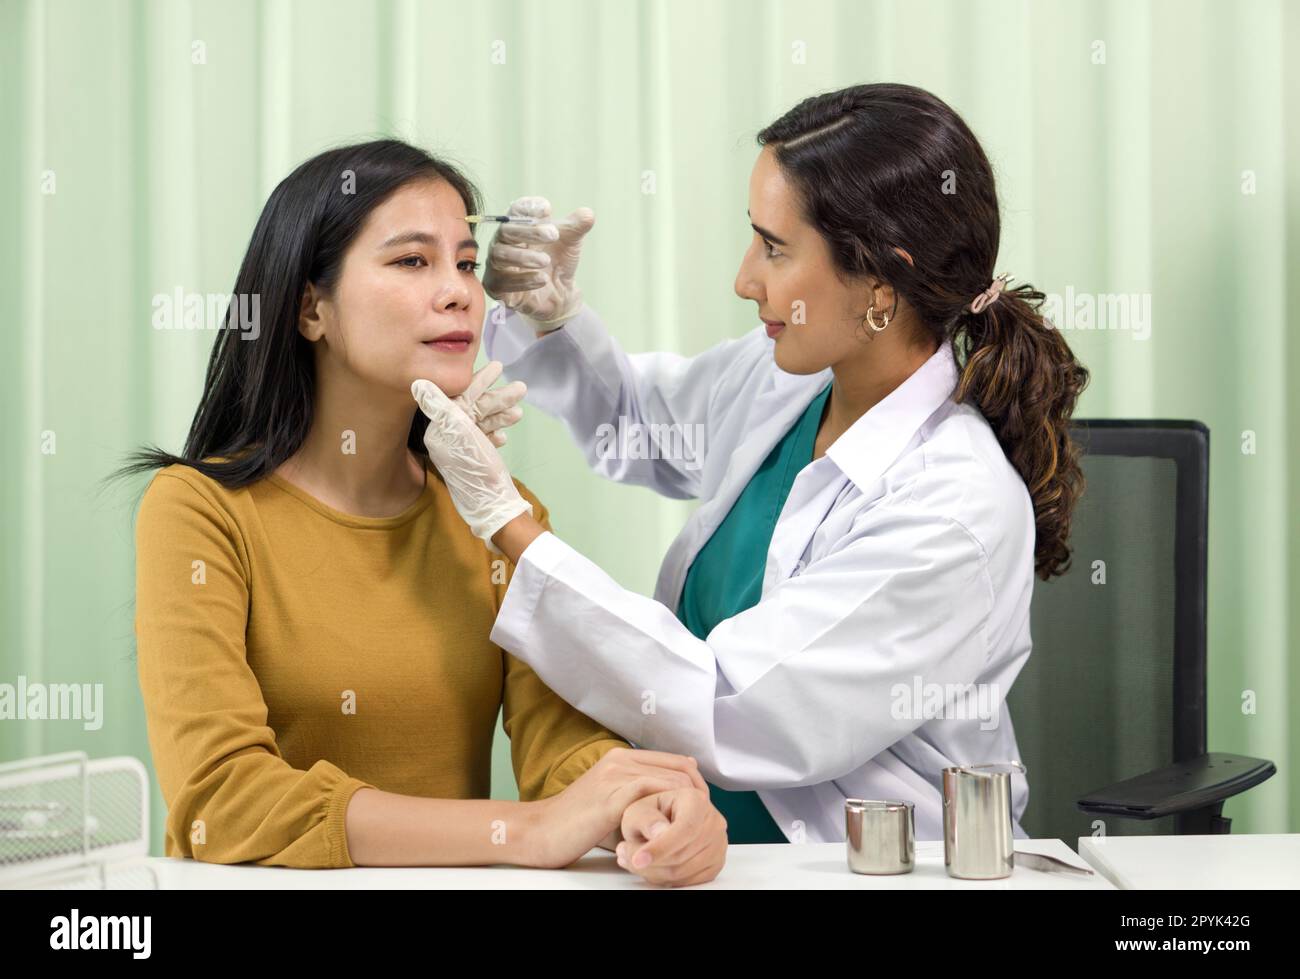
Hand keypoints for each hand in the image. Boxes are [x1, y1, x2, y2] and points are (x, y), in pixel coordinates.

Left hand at [411, 373, 531, 553]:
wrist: (494, 506)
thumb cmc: (476, 468)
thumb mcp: (458, 432)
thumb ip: (440, 406)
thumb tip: (417, 381)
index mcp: (439, 430)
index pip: (458, 396)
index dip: (478, 381)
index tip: (498, 366)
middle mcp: (446, 438)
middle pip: (473, 408)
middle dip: (497, 399)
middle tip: (520, 388)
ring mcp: (460, 449)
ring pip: (483, 422)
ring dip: (502, 415)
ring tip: (520, 411)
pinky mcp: (473, 459)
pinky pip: (485, 438)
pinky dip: (496, 433)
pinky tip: (505, 435)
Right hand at [483, 195, 594, 328]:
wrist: (558, 296)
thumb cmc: (557, 262)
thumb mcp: (570, 243)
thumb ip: (576, 228)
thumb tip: (588, 214)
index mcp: (519, 226)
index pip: (516, 210)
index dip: (528, 207)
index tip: (547, 209)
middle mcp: (503, 242)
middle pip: (506, 231)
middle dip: (529, 231)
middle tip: (553, 234)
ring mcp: (497, 264)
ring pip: (501, 255)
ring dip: (524, 257)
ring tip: (546, 261)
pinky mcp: (497, 287)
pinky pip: (503, 281)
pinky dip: (523, 280)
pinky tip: (542, 280)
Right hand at [528, 747, 707, 869]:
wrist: (539, 831)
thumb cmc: (577, 824)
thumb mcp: (615, 804)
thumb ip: (642, 799)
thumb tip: (678, 807)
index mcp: (622, 757)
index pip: (677, 762)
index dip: (696, 786)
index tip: (701, 811)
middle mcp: (621, 759)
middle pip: (682, 769)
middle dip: (699, 796)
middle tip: (703, 822)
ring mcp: (616, 774)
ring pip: (672, 780)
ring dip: (689, 806)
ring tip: (692, 830)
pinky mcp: (611, 795)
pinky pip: (654, 795)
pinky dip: (670, 813)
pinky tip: (673, 832)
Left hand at [616, 787, 727, 886]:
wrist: (660, 824)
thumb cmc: (649, 815)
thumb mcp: (637, 811)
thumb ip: (646, 819)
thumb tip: (660, 833)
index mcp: (695, 800)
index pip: (684, 829)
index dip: (660, 847)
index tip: (638, 859)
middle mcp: (713, 820)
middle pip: (682, 855)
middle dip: (650, 862)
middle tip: (626, 856)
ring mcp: (718, 843)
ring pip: (683, 872)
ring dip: (654, 872)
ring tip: (636, 860)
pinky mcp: (715, 863)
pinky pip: (690, 882)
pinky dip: (666, 879)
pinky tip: (654, 866)